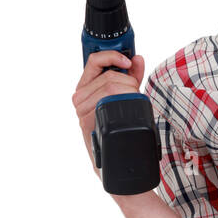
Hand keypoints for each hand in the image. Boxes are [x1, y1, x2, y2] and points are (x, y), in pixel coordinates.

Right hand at [73, 50, 145, 175]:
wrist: (114, 161)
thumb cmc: (117, 130)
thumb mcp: (124, 98)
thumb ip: (131, 77)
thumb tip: (137, 59)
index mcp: (86, 87)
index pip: (95, 61)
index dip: (113, 56)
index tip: (128, 62)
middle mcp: (80, 97)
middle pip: (109, 76)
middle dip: (130, 82)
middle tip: (136, 94)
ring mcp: (81, 109)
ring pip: (111, 87)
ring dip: (129, 94)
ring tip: (132, 107)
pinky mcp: (85, 120)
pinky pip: (108, 102)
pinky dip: (124, 103)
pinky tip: (127, 113)